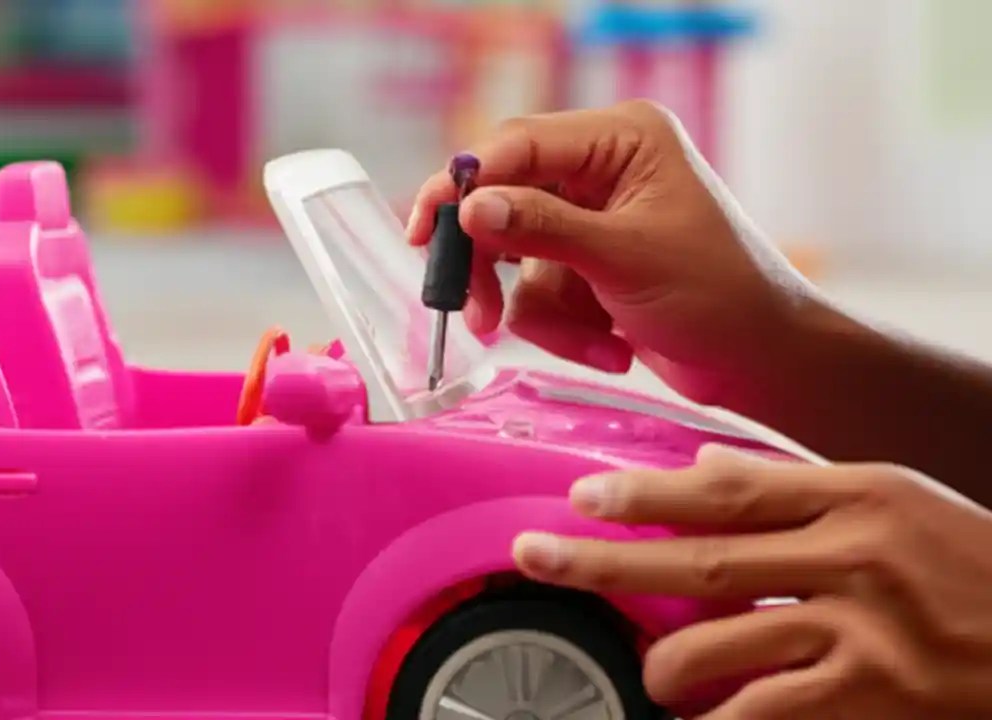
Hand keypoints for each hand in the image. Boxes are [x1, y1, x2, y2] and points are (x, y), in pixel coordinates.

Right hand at [408, 101, 829, 405]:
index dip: (464, 186)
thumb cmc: (719, 297)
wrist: (761, 364)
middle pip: (504, 206)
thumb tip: (470, 207)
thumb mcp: (625, 258)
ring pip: (517, 264)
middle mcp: (601, 171)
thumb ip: (542, 228)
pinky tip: (612, 349)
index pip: (518, 147)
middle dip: (497, 270)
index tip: (428, 231)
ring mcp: (590, 223)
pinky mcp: (585, 269)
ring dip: (548, 316)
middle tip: (473, 314)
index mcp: (621, 139)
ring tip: (595, 343)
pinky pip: (538, 298)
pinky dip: (566, 333)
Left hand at [512, 445, 991, 718]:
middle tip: (539, 554)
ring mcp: (864, 632)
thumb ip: (799, 489)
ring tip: (650, 674)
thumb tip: (700, 467)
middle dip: (609, 560)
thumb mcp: (901, 502)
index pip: (732, 488)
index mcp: (860, 497)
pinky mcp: (874, 697)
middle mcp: (856, 558)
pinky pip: (767, 712)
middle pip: (706, 560)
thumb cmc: (975, 566)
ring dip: (667, 665)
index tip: (586, 494)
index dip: (650, 493)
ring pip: (724, 647)